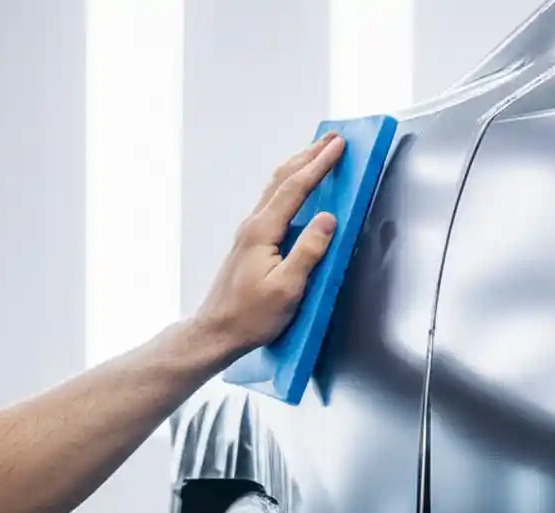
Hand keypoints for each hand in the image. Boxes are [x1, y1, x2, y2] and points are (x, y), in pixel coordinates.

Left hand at [193, 133, 346, 356]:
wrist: (216, 331)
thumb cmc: (250, 316)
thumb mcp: (288, 288)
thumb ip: (309, 251)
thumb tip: (328, 219)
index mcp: (263, 231)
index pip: (295, 188)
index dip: (319, 165)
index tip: (338, 146)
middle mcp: (253, 225)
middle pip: (282, 179)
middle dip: (308, 155)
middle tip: (331, 139)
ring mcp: (250, 233)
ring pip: (276, 188)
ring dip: (298, 167)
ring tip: (316, 154)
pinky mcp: (251, 243)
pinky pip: (274, 203)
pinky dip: (290, 186)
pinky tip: (297, 190)